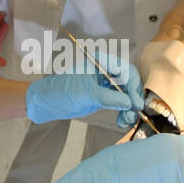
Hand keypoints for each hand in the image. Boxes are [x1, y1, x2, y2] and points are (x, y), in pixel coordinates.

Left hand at [25, 51, 144, 127]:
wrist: (47, 102)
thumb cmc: (61, 91)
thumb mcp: (86, 94)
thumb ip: (109, 98)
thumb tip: (130, 103)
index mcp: (101, 61)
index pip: (126, 70)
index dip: (134, 87)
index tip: (136, 104)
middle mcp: (106, 69)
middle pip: (130, 82)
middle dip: (133, 99)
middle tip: (134, 114)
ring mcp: (106, 83)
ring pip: (127, 94)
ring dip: (129, 108)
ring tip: (125, 121)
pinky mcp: (105, 95)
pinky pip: (120, 102)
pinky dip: (123, 111)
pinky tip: (121, 121)